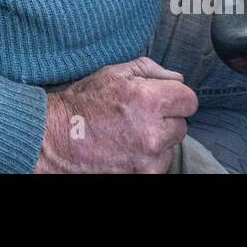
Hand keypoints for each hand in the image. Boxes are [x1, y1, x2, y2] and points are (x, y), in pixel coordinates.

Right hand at [34, 57, 196, 172]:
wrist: (56, 139)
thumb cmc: (82, 103)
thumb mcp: (113, 73)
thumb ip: (150, 70)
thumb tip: (177, 79)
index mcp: (149, 100)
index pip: (189, 100)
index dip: (175, 97)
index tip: (161, 99)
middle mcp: (153, 132)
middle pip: (182, 124)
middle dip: (165, 118)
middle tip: (139, 115)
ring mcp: (148, 159)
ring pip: (171, 147)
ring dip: (158, 140)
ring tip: (129, 133)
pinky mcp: (142, 176)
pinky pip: (159, 164)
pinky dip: (148, 158)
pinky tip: (127, 148)